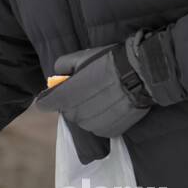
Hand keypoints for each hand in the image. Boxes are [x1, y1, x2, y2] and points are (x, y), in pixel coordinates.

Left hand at [36, 36, 156, 138]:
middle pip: (68, 111)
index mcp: (65, 97)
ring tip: (106, 95)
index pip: (45, 104)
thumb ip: (63, 65)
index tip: (56, 93)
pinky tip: (114, 105)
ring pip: (84, 120)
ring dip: (90, 111)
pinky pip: (99, 126)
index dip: (49, 98)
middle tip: (92, 88)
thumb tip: (57, 75)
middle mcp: (75, 114)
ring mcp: (92, 125)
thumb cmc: (111, 62)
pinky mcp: (107, 131)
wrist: (142, 73)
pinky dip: (104, 118)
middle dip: (74, 101)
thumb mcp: (82, 56)